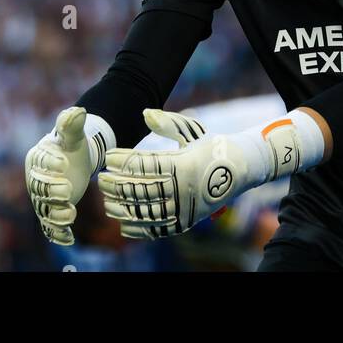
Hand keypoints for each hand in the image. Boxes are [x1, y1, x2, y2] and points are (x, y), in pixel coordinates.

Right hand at [24, 107, 96, 245]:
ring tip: (71, 214)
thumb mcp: (73, 134)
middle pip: (40, 187)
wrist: (74, 160)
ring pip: (44, 208)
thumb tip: (77, 110)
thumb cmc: (71, 145)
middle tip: (68, 190)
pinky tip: (69, 238)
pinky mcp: (51, 211)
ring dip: (55, 213)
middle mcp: (35, 179)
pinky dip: (58, 233)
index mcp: (37, 157)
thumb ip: (71, 123)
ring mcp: (42, 197)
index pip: (41, 161)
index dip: (51, 163)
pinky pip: (50, 225)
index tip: (65, 163)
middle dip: (52, 190)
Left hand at [98, 109, 261, 239]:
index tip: (107, 157)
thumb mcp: (191, 131)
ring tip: (107, 200)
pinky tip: (122, 222)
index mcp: (183, 164)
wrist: (241, 168)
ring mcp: (186, 208)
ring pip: (146, 212)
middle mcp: (184, 189)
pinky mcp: (187, 223)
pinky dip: (138, 228)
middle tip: (101, 180)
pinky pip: (158, 229)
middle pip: (140, 189)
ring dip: (123, 208)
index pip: (144, 164)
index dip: (122, 161)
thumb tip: (144, 112)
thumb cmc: (211, 146)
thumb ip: (166, 122)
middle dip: (116, 185)